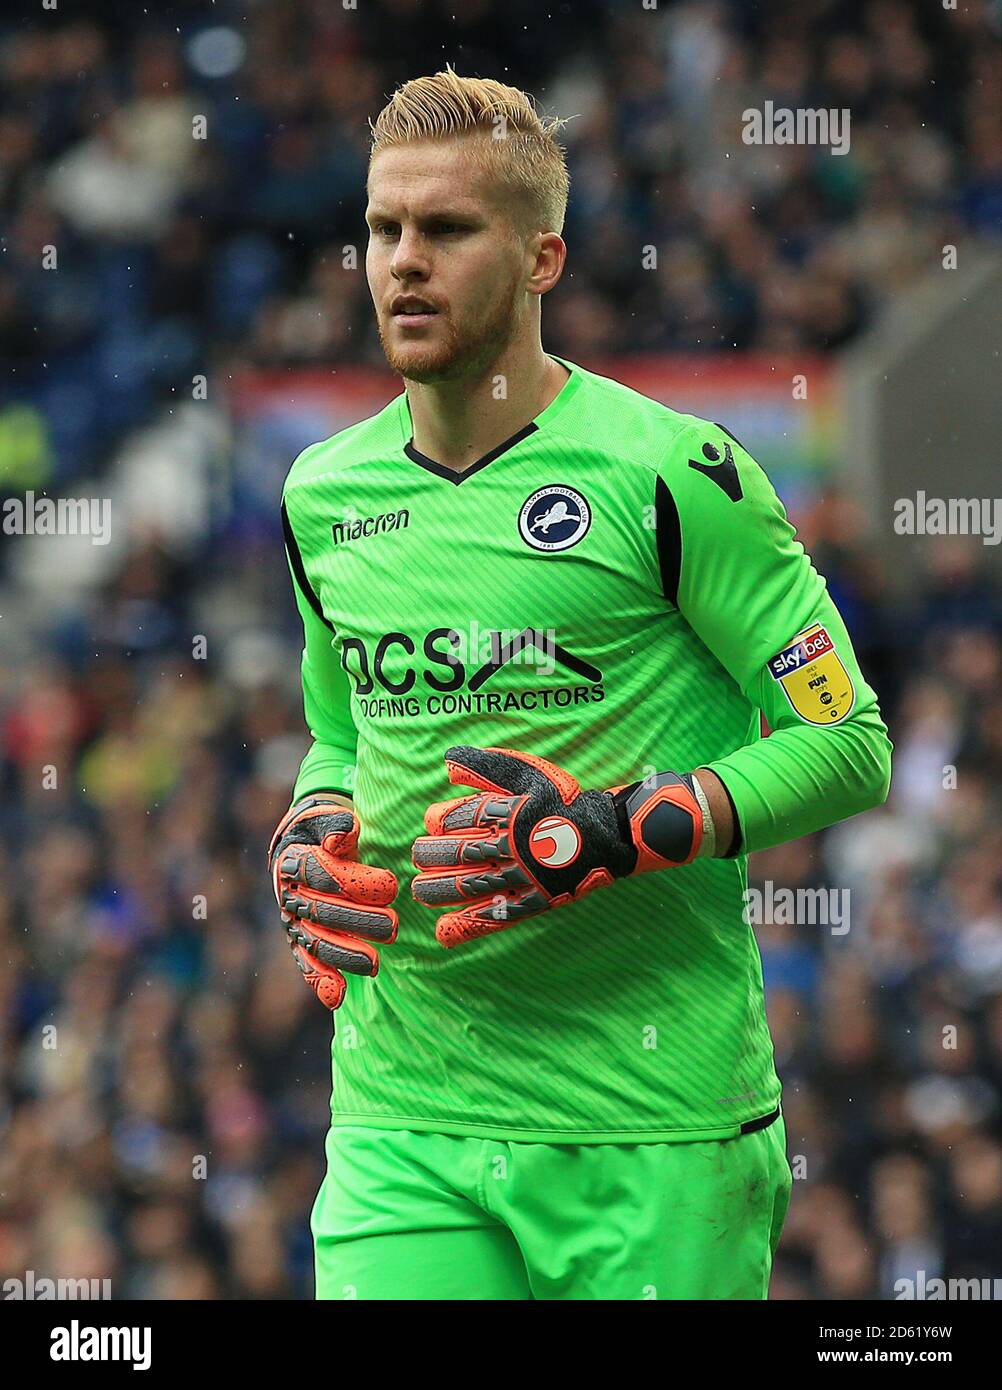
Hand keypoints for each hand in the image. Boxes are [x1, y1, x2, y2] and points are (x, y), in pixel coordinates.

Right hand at [269, 794, 398, 1007]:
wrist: (305, 844)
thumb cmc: (326, 830)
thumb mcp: (331, 818)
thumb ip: (338, 825)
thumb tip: (342, 836)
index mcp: (294, 860)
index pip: (319, 872)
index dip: (353, 881)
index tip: (390, 887)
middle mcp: (289, 894)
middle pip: (319, 911)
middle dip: (357, 921)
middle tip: (393, 926)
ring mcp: (294, 921)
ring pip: (314, 941)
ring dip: (343, 954)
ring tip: (374, 963)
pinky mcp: (301, 942)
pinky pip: (307, 963)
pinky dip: (320, 981)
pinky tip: (337, 997)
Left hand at [411, 746, 702, 946]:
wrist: (602, 833)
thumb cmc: (560, 801)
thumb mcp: (524, 774)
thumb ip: (484, 768)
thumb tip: (447, 763)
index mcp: (504, 814)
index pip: (457, 819)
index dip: (439, 822)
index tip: (434, 824)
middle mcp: (507, 846)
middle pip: (454, 854)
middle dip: (428, 856)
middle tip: (419, 856)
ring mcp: (517, 877)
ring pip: (466, 887)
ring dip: (436, 891)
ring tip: (421, 891)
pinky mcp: (529, 902)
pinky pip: (494, 917)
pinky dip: (467, 925)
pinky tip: (444, 930)